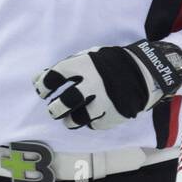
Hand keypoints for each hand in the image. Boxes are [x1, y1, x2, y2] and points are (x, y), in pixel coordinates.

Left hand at [32, 39, 181, 129]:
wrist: (144, 73)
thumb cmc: (110, 64)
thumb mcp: (89, 57)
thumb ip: (64, 68)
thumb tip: (37, 79)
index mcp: (85, 65)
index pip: (55, 76)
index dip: (44, 85)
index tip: (42, 91)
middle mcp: (93, 84)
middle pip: (66, 102)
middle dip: (55, 108)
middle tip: (54, 109)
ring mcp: (104, 102)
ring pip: (78, 119)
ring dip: (69, 120)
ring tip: (68, 119)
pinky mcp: (113, 116)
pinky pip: (94, 124)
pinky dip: (89, 122)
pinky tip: (89, 117)